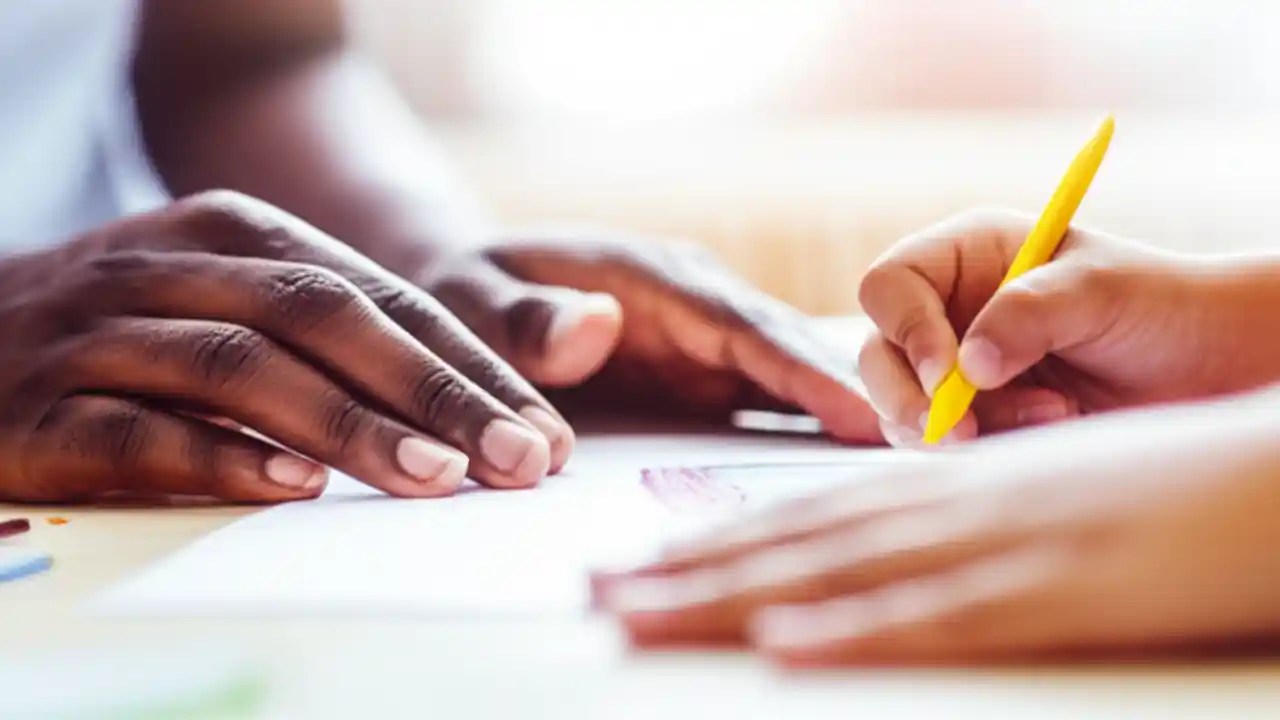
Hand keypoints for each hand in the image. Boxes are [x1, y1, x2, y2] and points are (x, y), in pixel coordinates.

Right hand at [0, 191, 572, 502]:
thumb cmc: (130, 328)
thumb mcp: (233, 297)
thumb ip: (341, 334)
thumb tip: (479, 406)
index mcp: (238, 232)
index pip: (380, 296)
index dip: (470, 364)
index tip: (544, 432)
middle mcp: (175, 266)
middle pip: (327, 318)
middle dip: (435, 391)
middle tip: (517, 459)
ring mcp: (104, 330)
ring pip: (244, 368)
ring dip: (348, 425)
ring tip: (436, 478)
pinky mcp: (39, 405)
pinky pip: (139, 430)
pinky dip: (221, 458)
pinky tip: (292, 491)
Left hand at [419, 233, 882, 441]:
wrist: (476, 301)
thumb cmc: (471, 296)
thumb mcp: (473, 299)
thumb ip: (526, 319)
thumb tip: (596, 327)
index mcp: (654, 280)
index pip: (741, 325)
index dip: (804, 367)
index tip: (867, 410)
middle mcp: (701, 307)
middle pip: (793, 350)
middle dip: (862, 392)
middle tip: (936, 448)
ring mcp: (715, 344)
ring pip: (800, 379)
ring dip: (856, 418)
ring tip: (928, 469)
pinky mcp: (715, 378)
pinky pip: (778, 406)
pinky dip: (821, 434)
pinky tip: (864, 473)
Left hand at [598, 390, 1279, 664]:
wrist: (1269, 464)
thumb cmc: (1160, 482)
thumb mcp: (1037, 498)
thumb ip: (956, 526)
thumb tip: (877, 564)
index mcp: (944, 486)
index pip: (804, 516)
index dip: (709, 544)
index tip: (631, 569)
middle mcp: (950, 507)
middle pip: (795, 543)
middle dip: (684, 573)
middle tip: (590, 595)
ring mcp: (999, 545)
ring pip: (840, 573)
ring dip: (731, 599)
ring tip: (639, 618)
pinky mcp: (1058, 589)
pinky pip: (945, 614)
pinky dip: (863, 633)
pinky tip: (790, 651)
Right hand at [857, 209, 1279, 444]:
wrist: (1203, 364)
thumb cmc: (1155, 304)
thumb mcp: (1098, 291)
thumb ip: (1027, 314)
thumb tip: (968, 366)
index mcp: (963, 255)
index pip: (890, 287)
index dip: (908, 331)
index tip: (949, 377)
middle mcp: (946, 307)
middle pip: (879, 355)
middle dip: (915, 398)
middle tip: (962, 433)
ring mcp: (954, 365)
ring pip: (900, 407)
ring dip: (965, 425)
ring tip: (1053, 411)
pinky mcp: (972, 415)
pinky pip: (937, 442)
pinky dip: (985, 446)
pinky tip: (1052, 421)